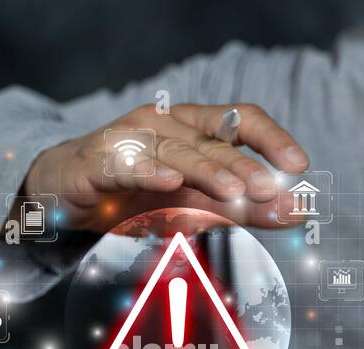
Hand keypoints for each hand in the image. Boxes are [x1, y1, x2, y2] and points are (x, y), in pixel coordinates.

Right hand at [21, 103, 309, 232]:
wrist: (64, 196)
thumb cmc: (133, 196)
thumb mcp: (193, 206)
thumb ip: (243, 209)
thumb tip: (297, 212)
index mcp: (192, 127)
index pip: (241, 120)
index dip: (272, 139)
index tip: (299, 166)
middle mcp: (165, 124)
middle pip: (211, 141)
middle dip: (244, 166)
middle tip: (271, 190)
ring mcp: (130, 139)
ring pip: (175, 151)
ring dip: (206, 171)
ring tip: (233, 192)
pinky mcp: (98, 161)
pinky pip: (127, 165)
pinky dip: (149, 172)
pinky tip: (169, 182)